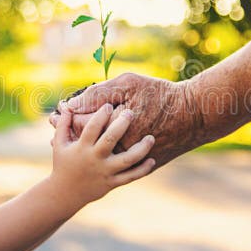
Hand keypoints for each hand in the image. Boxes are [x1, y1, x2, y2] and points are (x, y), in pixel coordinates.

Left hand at [49, 73, 200, 166]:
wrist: (194, 115)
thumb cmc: (162, 95)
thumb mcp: (129, 85)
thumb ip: (98, 94)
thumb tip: (70, 104)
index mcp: (110, 128)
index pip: (78, 124)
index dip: (63, 117)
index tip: (55, 113)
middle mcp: (118, 149)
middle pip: (86, 144)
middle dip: (68, 135)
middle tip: (56, 127)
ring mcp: (131, 160)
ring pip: (100, 157)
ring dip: (86, 148)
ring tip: (74, 141)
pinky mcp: (143, 165)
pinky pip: (119, 164)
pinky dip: (107, 156)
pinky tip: (100, 149)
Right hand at [50, 102, 155, 206]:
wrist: (65, 194)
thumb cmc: (63, 165)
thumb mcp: (60, 144)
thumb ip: (63, 124)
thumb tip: (68, 105)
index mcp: (82, 148)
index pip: (92, 128)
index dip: (100, 115)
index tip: (109, 105)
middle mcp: (94, 159)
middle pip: (110, 140)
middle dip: (121, 124)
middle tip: (131, 112)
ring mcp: (104, 172)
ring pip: (126, 160)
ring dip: (141, 149)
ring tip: (151, 138)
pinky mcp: (112, 183)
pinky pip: (130, 176)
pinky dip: (142, 170)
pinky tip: (152, 160)